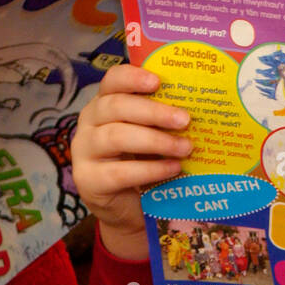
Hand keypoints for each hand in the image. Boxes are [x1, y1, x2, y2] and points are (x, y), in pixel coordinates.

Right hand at [71, 65, 191, 259]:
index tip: (158, 82)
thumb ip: (163, 120)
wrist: (127, 206)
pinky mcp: (88, 180)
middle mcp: (89, 122)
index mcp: (105, 102)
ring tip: (185, 148)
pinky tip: (173, 169)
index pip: (113, 80)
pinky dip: (150, 169)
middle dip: (154, 112)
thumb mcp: (151, 133)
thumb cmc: (142, 160)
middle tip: (185, 120)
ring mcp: (84, 151)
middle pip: (116, 106)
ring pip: (116, 137)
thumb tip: (200, 109)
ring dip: (156, 141)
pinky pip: (119, 172)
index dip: (133, 78)